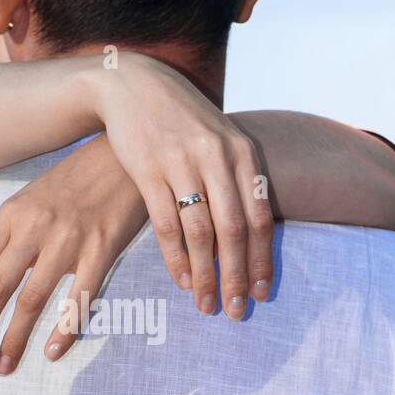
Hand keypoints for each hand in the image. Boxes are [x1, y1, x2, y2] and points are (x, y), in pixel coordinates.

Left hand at [0, 54, 274, 373]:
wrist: (126, 151)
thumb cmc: (78, 180)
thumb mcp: (35, 199)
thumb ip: (12, 236)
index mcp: (11, 215)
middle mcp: (33, 227)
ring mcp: (68, 238)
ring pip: (31, 297)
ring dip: (14, 338)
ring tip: (2, 367)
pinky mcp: (103, 246)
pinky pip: (80, 296)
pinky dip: (64, 327)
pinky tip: (52, 351)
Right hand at [94, 51, 273, 314]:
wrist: (133, 83)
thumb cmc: (182, 119)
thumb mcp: (219, 139)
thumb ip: (237, 179)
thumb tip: (253, 233)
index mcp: (241, 152)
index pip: (259, 217)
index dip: (261, 260)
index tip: (261, 293)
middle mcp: (216, 157)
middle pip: (233, 231)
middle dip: (236, 276)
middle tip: (236, 311)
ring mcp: (181, 163)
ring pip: (200, 233)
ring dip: (205, 274)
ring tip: (207, 304)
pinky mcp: (148, 170)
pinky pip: (166, 224)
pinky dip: (175, 257)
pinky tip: (182, 279)